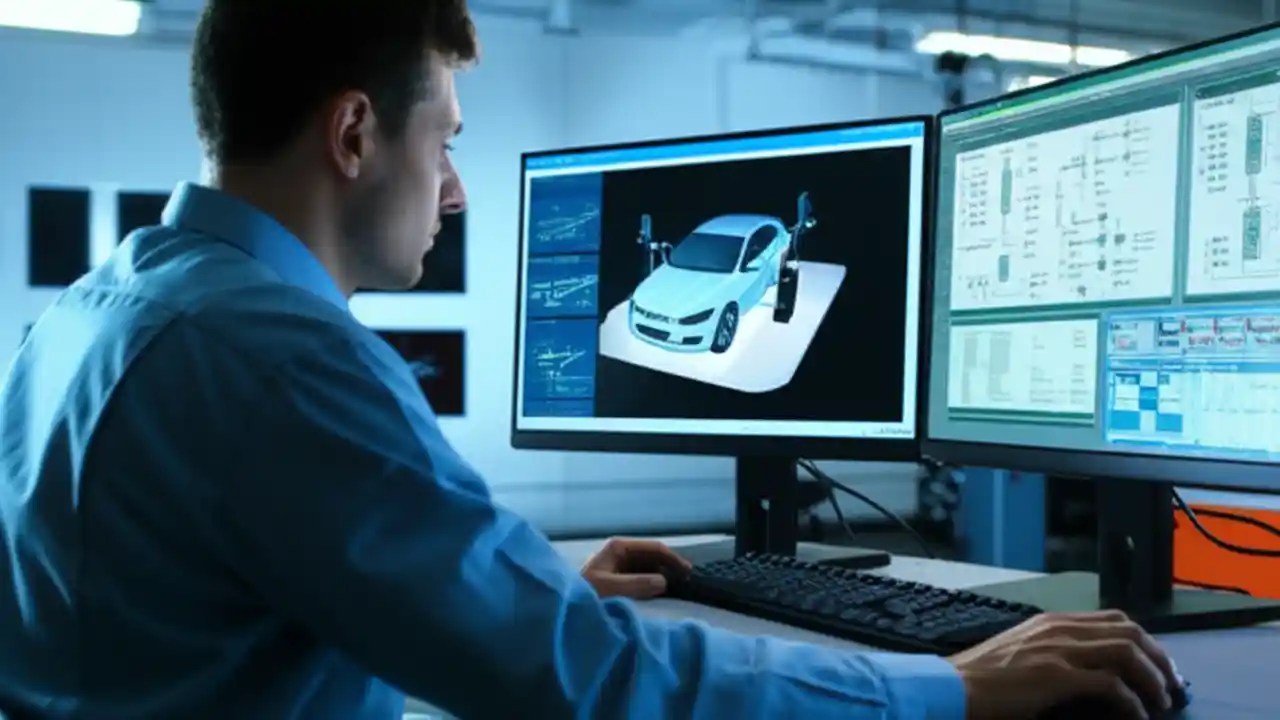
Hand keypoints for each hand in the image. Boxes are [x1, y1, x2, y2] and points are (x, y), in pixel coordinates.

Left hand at [581, 538, 692, 599]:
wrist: (562, 606)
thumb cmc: (583, 593)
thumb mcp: (610, 588)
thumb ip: (637, 584)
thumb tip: (663, 581)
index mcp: (618, 547)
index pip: (653, 547)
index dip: (673, 558)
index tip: (688, 572)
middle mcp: (619, 552)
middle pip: (652, 555)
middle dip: (669, 566)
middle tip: (687, 581)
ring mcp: (618, 565)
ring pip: (647, 566)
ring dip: (662, 575)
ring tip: (677, 587)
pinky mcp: (617, 578)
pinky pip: (640, 577)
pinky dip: (652, 583)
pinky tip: (661, 592)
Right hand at [949, 610, 1180, 719]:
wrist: (952, 688)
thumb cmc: (981, 678)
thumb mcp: (1020, 654)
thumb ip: (1052, 653)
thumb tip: (1086, 673)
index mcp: (1052, 622)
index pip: (1114, 619)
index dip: (1145, 642)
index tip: (1158, 667)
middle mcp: (1060, 628)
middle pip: (1129, 631)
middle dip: (1159, 659)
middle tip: (1172, 686)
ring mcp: (1059, 650)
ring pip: (1127, 651)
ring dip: (1153, 678)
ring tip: (1163, 701)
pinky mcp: (1056, 676)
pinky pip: (1111, 684)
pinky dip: (1132, 702)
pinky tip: (1136, 716)